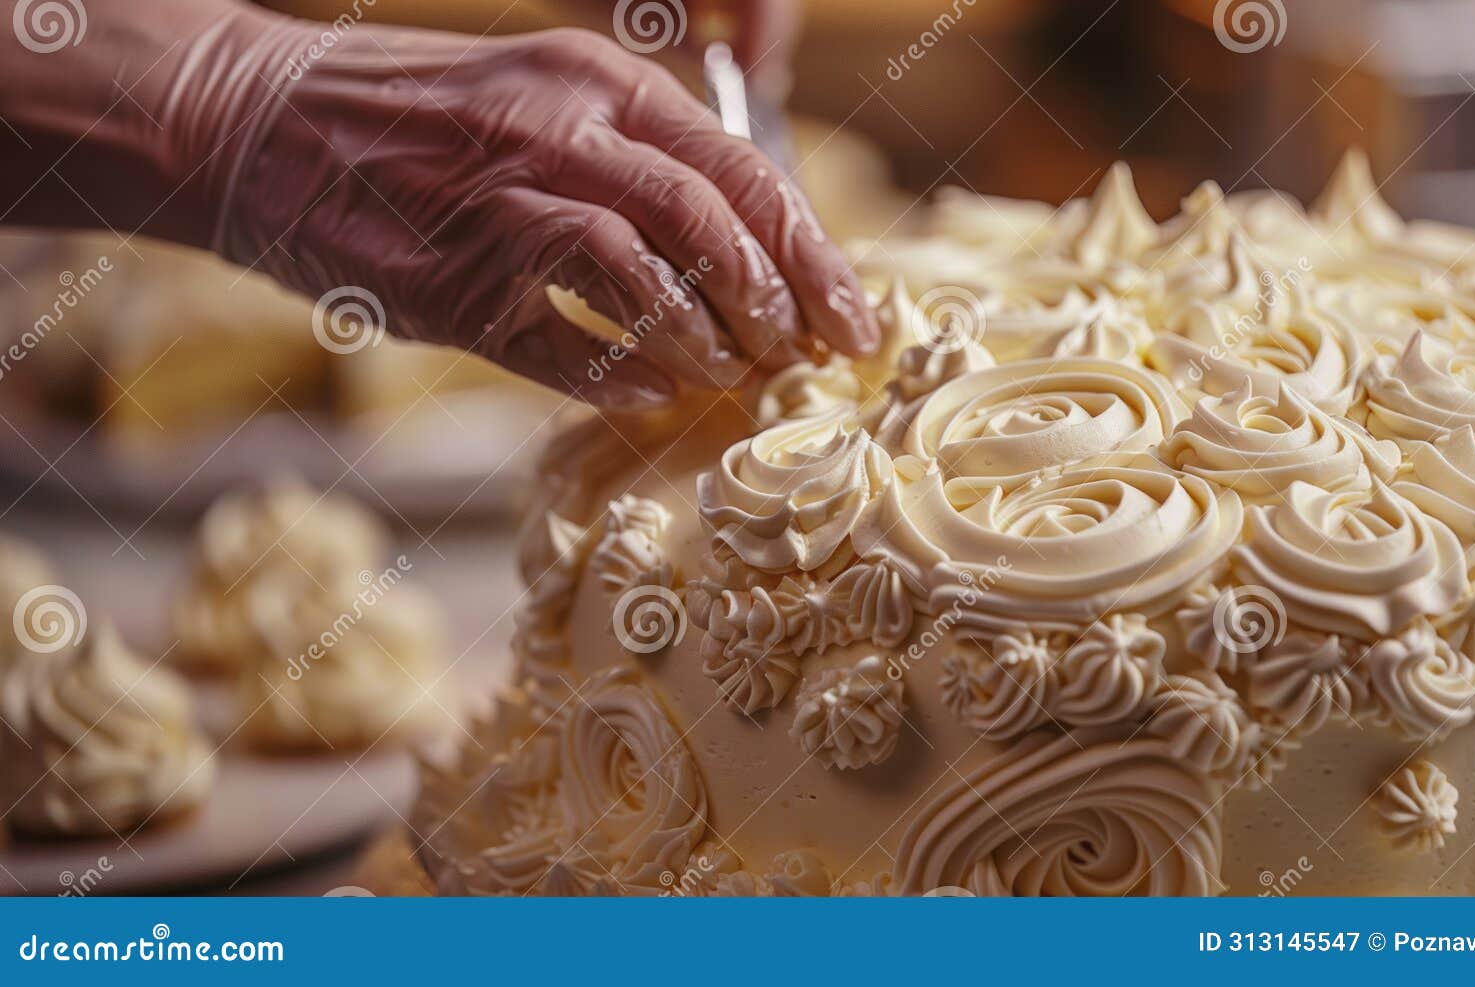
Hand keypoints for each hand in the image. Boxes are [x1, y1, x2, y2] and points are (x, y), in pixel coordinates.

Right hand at [0, 0, 876, 408]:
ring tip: (733, 373)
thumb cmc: (418, 128)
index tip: (851, 314)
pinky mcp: (453, 287)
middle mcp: (560, 130)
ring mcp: (502, 205)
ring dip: (709, 336)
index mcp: (597, 81)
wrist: (257, 125)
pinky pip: (566, 341)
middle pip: (716, 217)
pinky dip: (625, 373)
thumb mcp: (539, 102)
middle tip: (809, 356)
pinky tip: (655, 390)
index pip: (743, 167)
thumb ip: (635, 164)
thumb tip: (747, 258)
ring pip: (649, 271)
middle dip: (784, 299)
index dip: (811, 251)